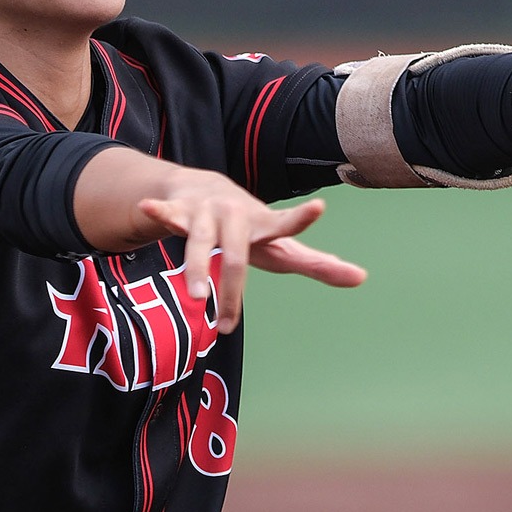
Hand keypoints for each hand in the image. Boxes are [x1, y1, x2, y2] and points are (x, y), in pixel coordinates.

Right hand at [77, 150, 364, 333]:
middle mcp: (237, 217)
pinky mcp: (180, 210)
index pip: (286, 227)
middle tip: (226, 325)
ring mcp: (208, 212)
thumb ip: (319, 264)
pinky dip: (159, 212)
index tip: (319, 207)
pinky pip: (168, 214)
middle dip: (231, 290)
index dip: (301, 220)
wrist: (207, 187)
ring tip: (195, 295)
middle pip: (237, 258)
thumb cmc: (253, 228)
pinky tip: (148, 208)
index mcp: (265, 226)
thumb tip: (362, 278)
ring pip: (199, 242)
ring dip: (197, 267)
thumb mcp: (283, 247)